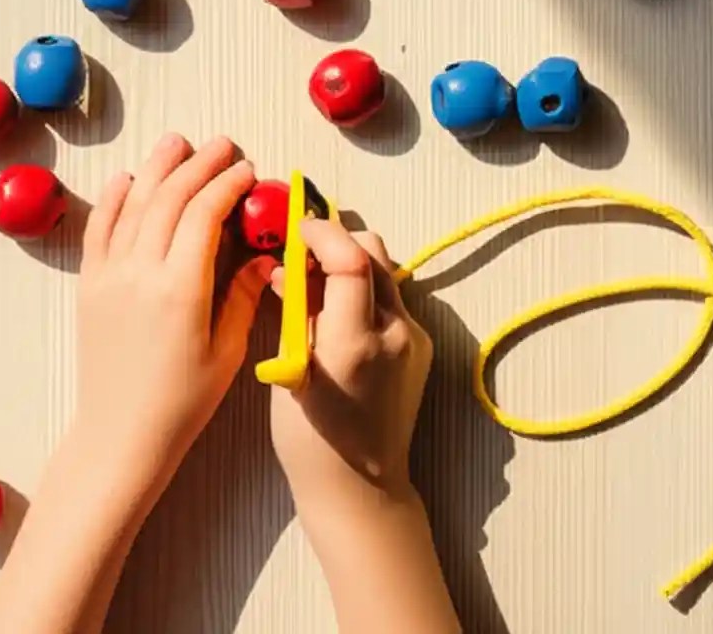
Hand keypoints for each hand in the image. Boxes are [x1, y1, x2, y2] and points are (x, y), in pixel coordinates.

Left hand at [76, 133, 271, 468]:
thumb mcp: (227, 352)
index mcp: (181, 290)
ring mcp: (108, 277)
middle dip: (198, 166)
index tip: (247, 170)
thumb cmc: (182, 402)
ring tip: (177, 143)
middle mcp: (140, 273)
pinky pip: (98, 229)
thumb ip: (242, 297)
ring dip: (156, 169)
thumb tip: (260, 257)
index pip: (204, 215)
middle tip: (222, 145)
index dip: (227, 185)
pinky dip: (113, 198)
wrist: (122, 433)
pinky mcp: (89, 286)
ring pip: (132, 205)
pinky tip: (126, 178)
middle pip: (169, 199)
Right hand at [269, 220, 433, 492]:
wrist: (361, 486)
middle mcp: (394, 334)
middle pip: (374, 252)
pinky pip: (392, 299)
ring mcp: (414, 339)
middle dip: (336, 240)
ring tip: (314, 281)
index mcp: (354, 344)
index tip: (295, 227)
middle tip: (300, 250)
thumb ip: (297, 313)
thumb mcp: (290, 371)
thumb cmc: (311, 440)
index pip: (350, 260)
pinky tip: (337, 311)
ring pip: (385, 271)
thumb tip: (291, 267)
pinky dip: (363, 290)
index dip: (321, 232)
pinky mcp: (421, 347)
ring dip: (350, 262)